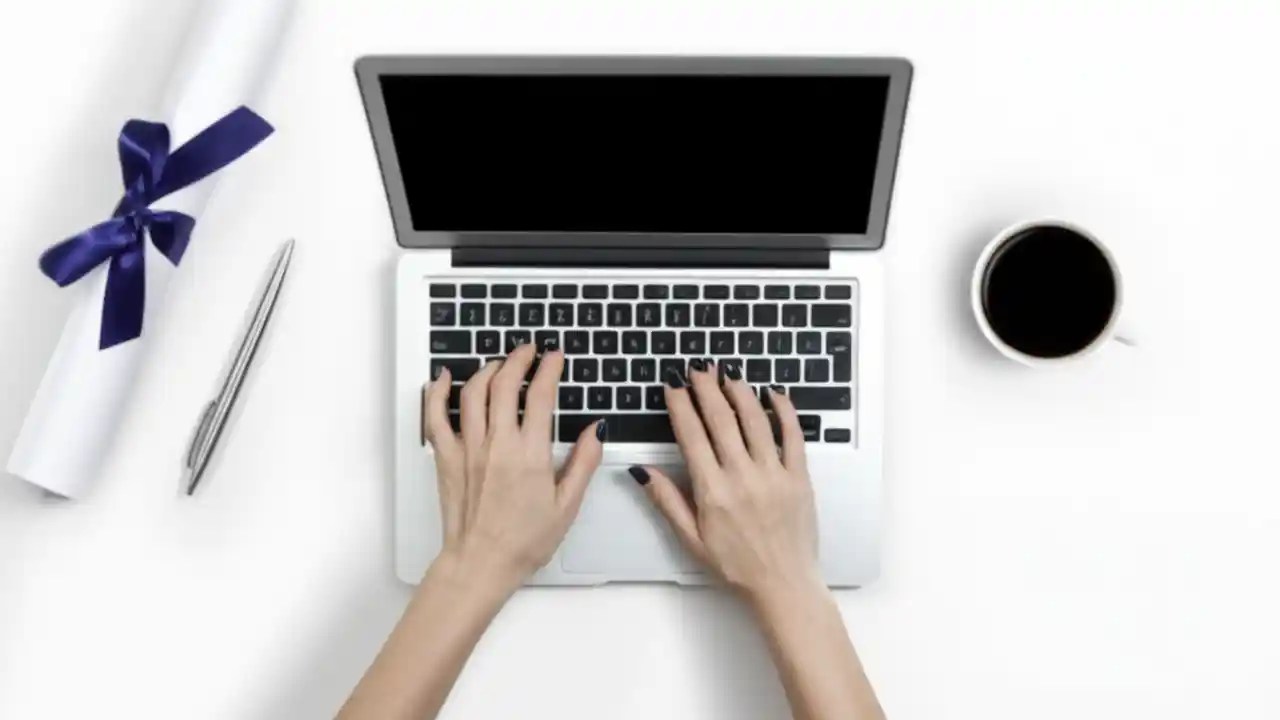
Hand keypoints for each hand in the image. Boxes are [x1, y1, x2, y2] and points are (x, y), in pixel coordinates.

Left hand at [422, 343, 603, 590]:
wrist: (480, 564)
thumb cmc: (523, 542)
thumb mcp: (567, 505)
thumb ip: (584, 462)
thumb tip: (597, 430)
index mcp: (530, 454)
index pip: (541, 395)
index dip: (549, 368)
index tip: (555, 357)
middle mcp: (497, 444)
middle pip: (505, 383)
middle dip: (519, 359)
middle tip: (529, 351)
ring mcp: (467, 449)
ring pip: (472, 392)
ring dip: (487, 370)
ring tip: (499, 364)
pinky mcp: (445, 458)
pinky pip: (435, 416)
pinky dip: (437, 392)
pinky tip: (443, 378)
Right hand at [636, 362, 821, 603]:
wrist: (783, 585)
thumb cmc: (736, 567)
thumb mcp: (691, 539)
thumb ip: (667, 501)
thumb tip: (642, 471)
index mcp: (713, 492)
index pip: (692, 436)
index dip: (680, 406)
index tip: (673, 386)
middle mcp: (743, 477)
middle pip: (721, 420)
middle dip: (706, 389)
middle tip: (698, 369)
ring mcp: (774, 475)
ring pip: (755, 420)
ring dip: (740, 392)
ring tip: (728, 374)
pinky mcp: (799, 477)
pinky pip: (793, 436)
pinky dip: (784, 411)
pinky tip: (774, 394)